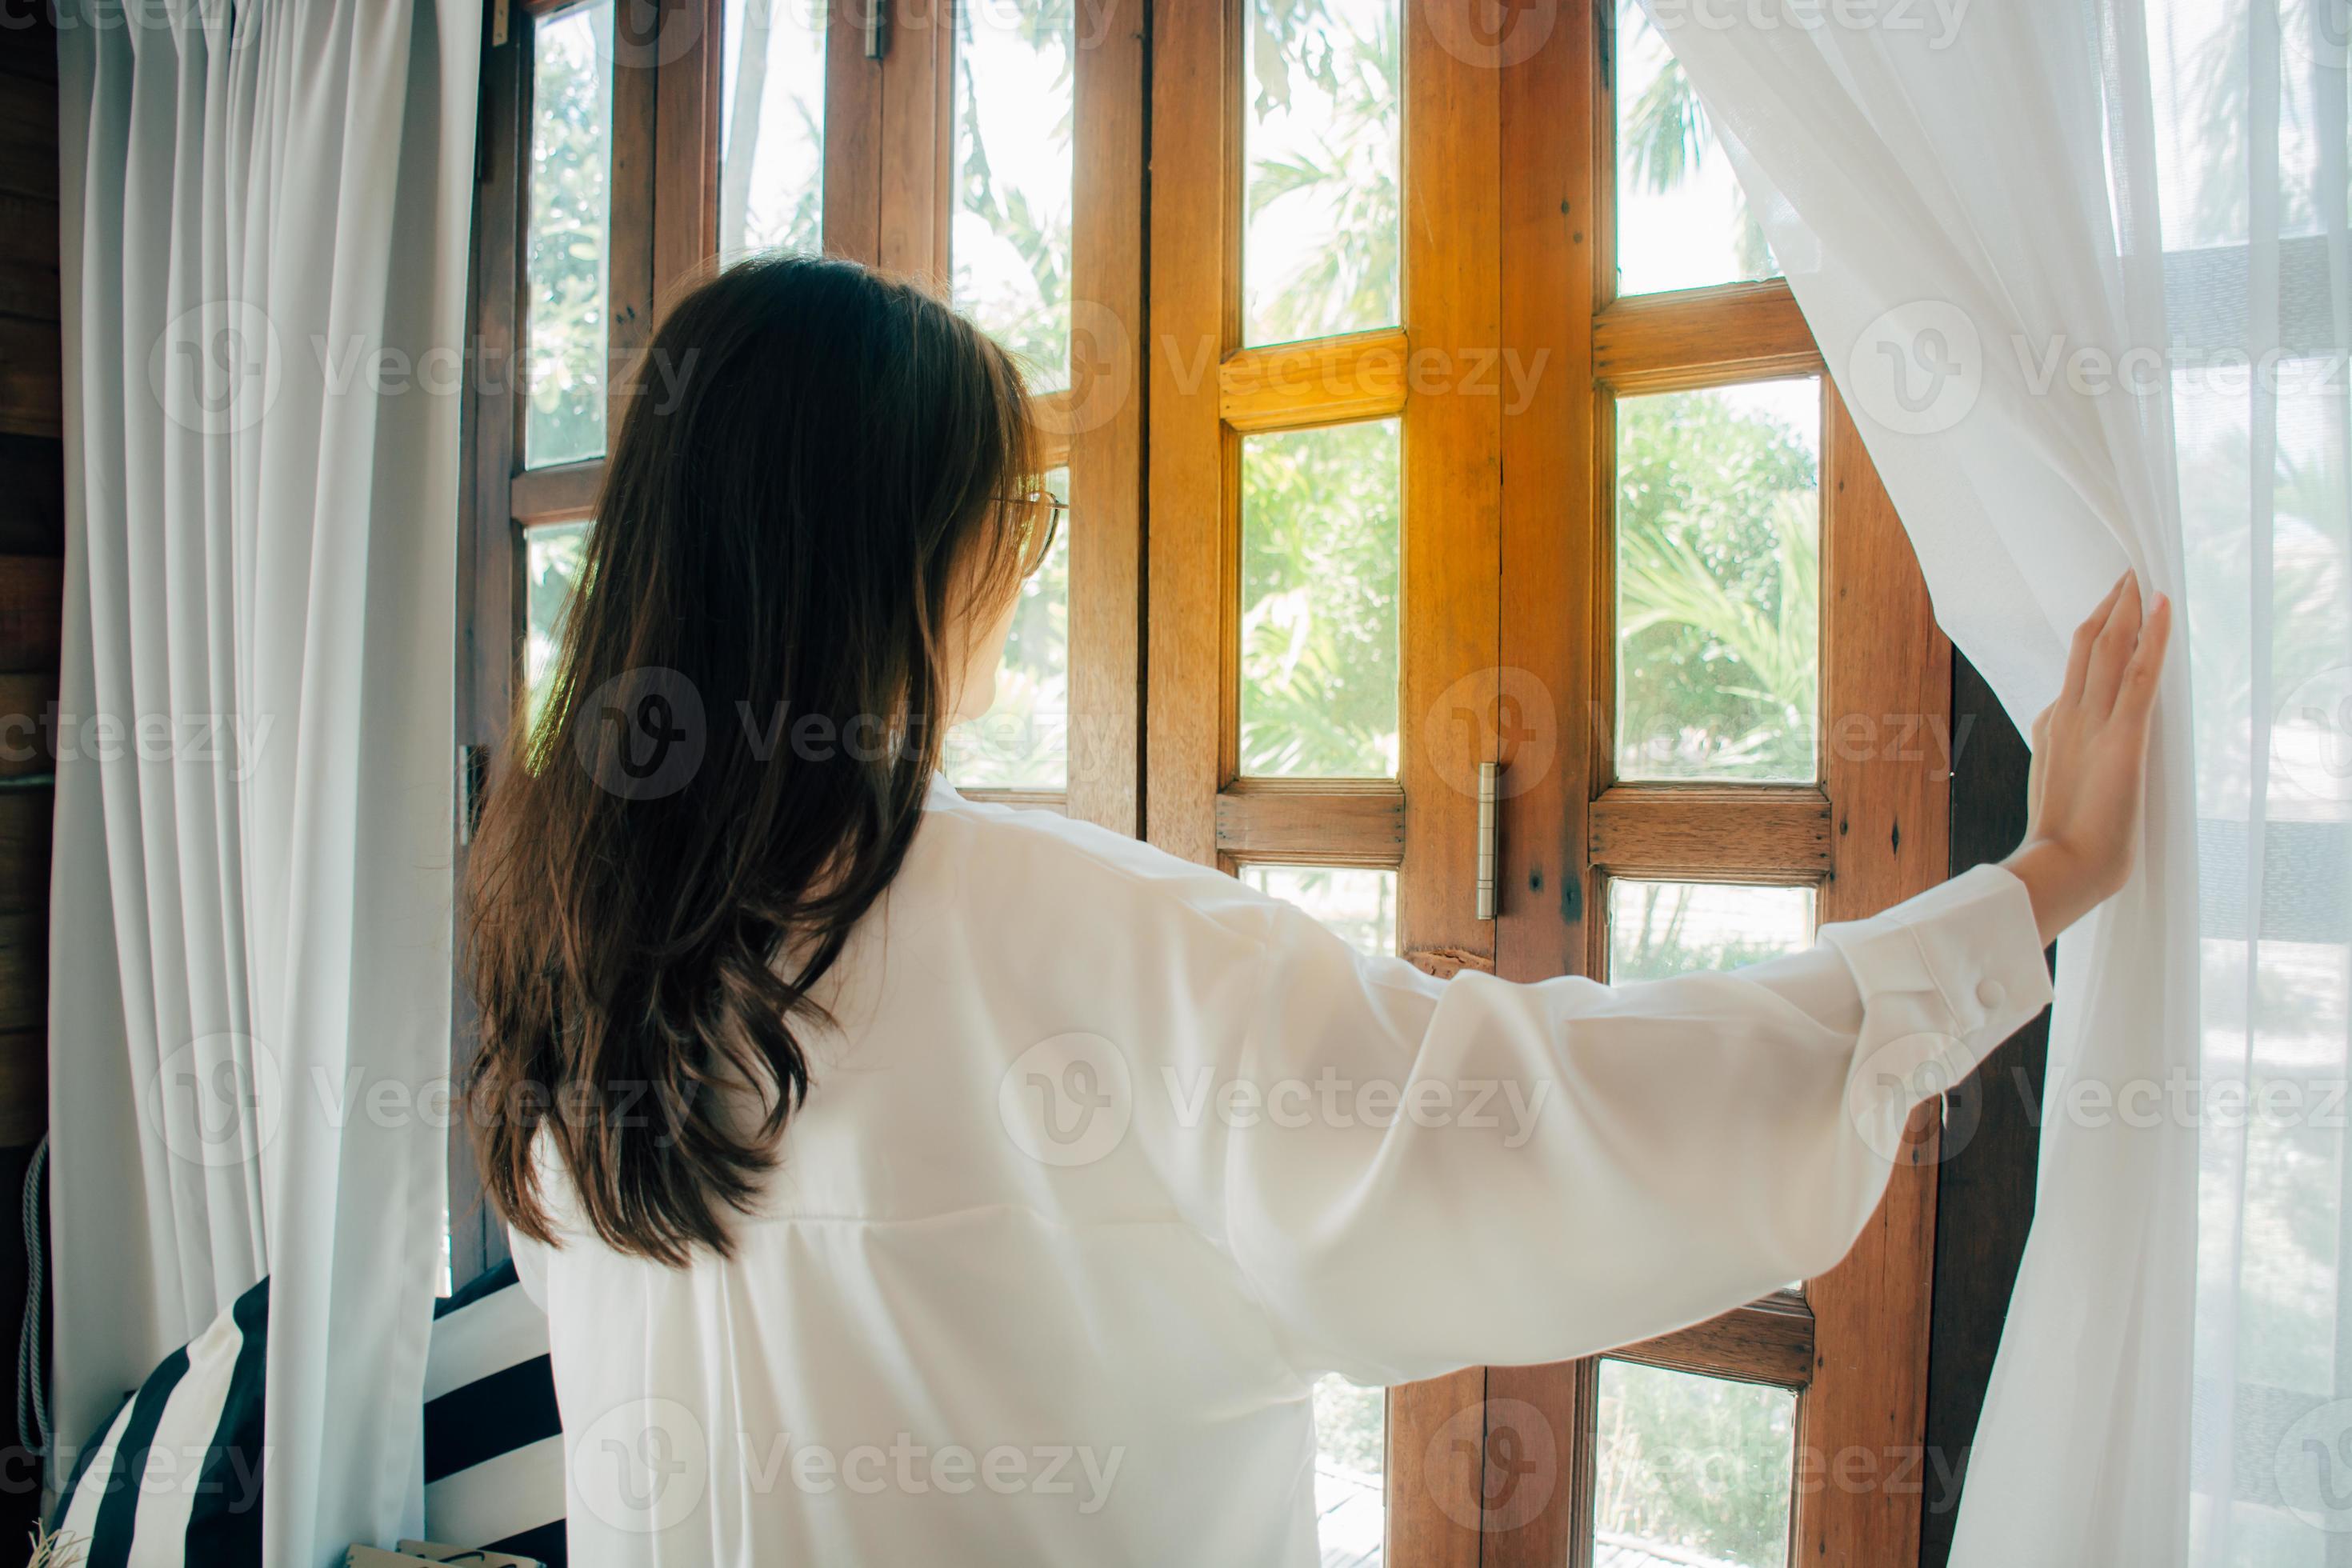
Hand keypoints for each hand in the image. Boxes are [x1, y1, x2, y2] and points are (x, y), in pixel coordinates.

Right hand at [2003, 570, 2171, 945]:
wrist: (2064, 865)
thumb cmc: (2065, 843)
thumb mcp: (2057, 788)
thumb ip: (2059, 754)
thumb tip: (2056, 725)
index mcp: (2053, 728)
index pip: (2075, 672)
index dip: (2095, 636)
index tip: (2109, 612)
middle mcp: (2069, 715)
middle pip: (2088, 646)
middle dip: (2108, 607)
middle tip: (2124, 576)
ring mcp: (2093, 722)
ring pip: (2111, 649)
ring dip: (2127, 608)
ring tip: (2139, 578)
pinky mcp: (2123, 734)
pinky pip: (2141, 672)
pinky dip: (2153, 635)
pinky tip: (2162, 604)